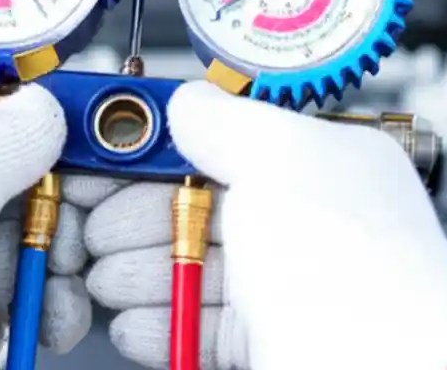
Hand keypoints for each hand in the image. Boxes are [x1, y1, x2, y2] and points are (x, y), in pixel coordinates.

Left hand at [0, 86, 72, 368]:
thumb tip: (46, 102)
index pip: (14, 132)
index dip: (61, 147)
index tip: (96, 164)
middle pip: (44, 192)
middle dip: (66, 219)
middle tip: (61, 243)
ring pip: (50, 247)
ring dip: (65, 269)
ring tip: (51, 290)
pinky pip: (42, 297)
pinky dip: (57, 308)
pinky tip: (48, 319)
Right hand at [80, 82, 446, 369]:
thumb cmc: (357, 269)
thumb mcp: (284, 160)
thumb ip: (229, 122)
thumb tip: (188, 101)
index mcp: (323, 166)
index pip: (227, 144)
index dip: (158, 149)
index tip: (104, 155)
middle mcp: (308, 226)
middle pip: (199, 211)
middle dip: (134, 216)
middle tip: (88, 223)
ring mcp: (289, 291)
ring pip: (195, 272)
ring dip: (138, 272)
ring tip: (97, 275)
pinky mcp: (270, 348)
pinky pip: (201, 330)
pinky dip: (160, 324)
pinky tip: (130, 320)